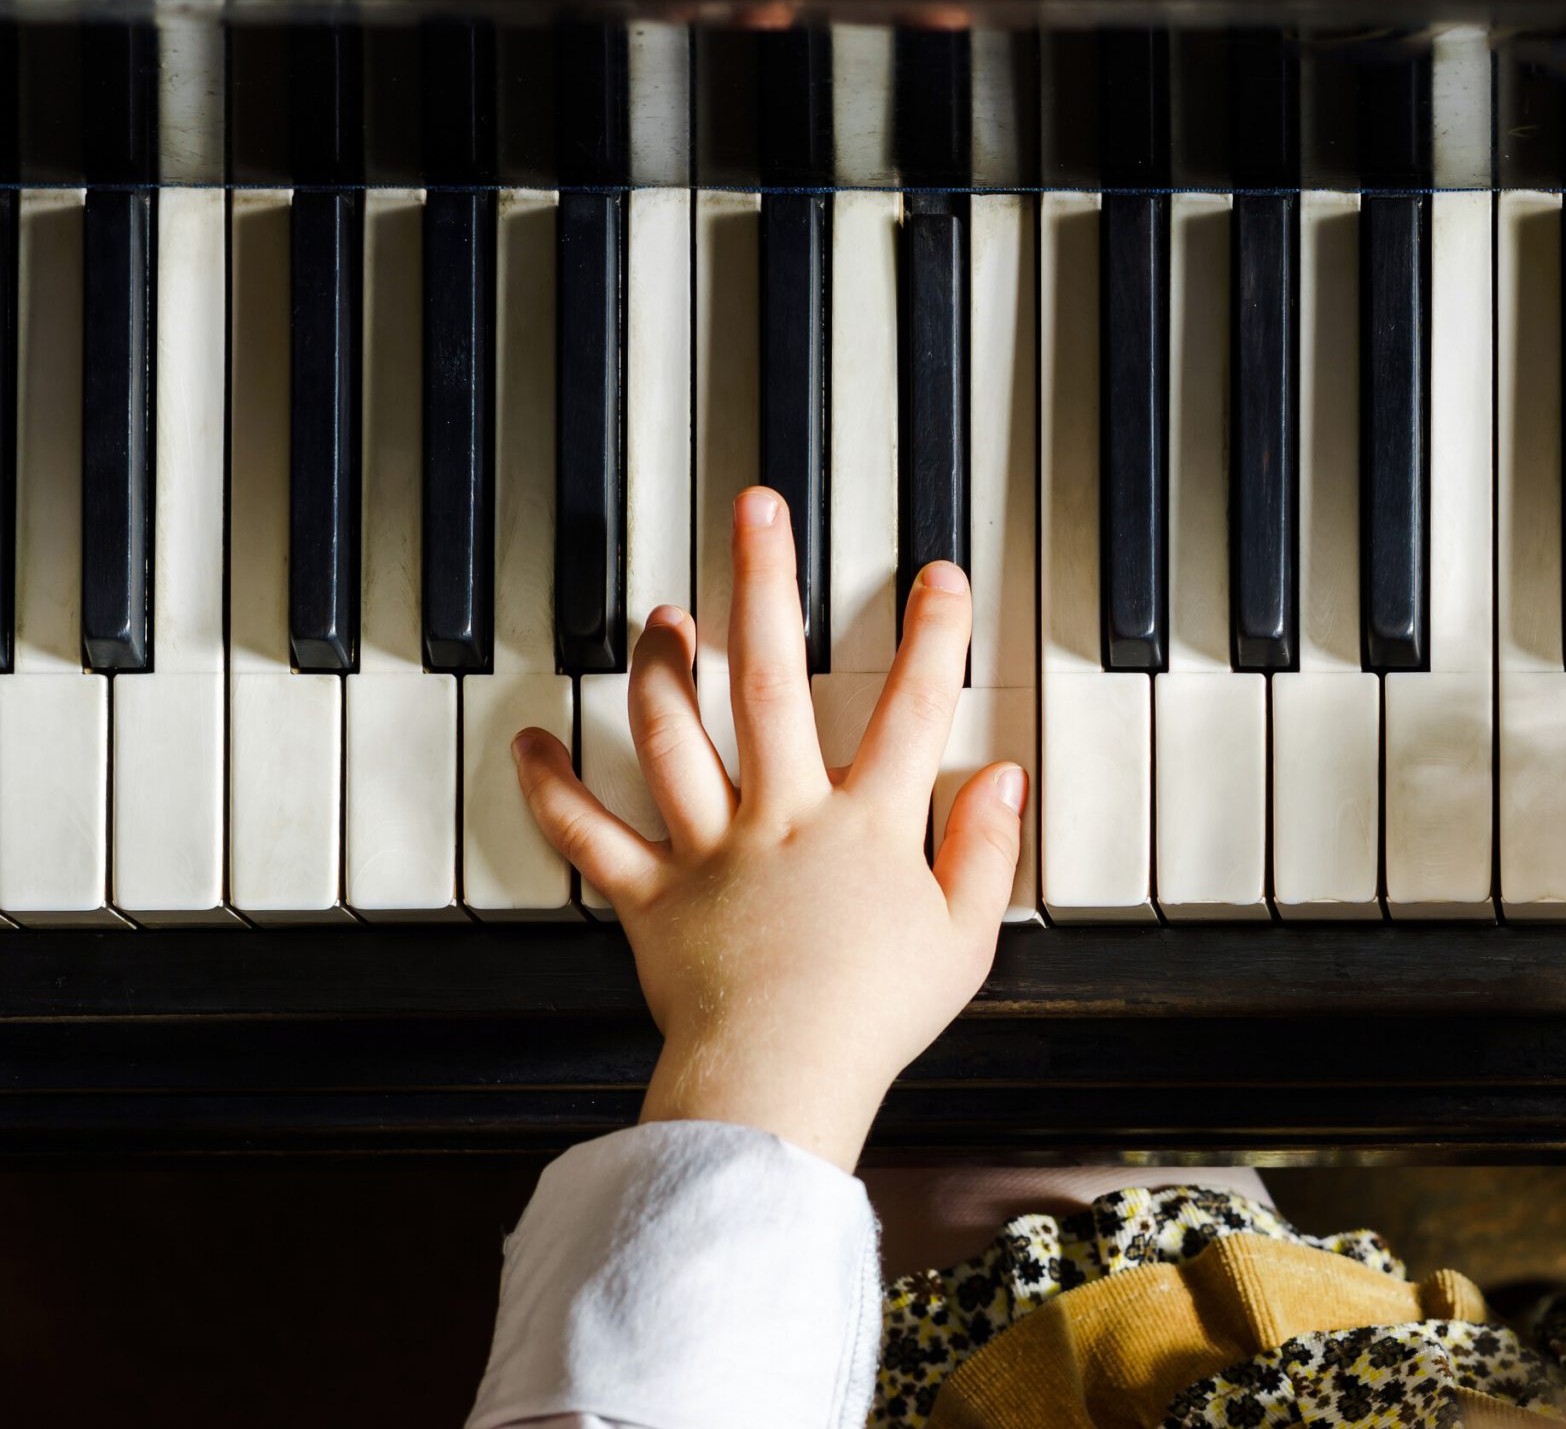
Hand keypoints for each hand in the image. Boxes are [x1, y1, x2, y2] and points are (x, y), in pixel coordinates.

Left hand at [511, 486, 1024, 1169]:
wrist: (780, 1082)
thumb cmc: (871, 1019)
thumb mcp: (963, 939)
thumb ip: (983, 850)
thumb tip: (1005, 781)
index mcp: (865, 826)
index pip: (914, 710)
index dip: (933, 636)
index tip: (938, 576)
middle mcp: (781, 816)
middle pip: (768, 678)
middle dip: (764, 581)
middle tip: (755, 510)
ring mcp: (708, 850)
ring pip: (672, 734)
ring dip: (662, 664)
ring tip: (662, 614)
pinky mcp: (650, 897)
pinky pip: (591, 836)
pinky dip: (552, 790)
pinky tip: (533, 743)